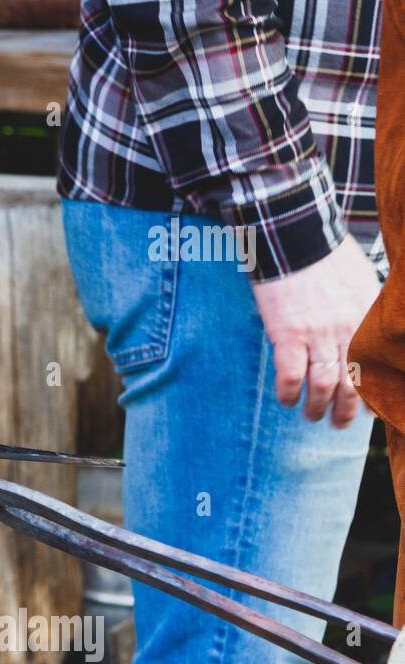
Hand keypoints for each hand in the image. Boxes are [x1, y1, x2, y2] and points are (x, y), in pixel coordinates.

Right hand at [251, 235, 379, 427]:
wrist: (296, 239)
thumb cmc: (326, 258)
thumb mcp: (362, 283)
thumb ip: (365, 312)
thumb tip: (365, 337)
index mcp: (367, 319)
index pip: (375, 368)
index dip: (373, 396)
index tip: (370, 412)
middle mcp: (347, 330)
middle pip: (351, 383)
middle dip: (345, 410)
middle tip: (338, 424)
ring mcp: (317, 334)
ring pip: (322, 384)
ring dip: (317, 407)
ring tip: (312, 416)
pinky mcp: (288, 333)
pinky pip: (290, 374)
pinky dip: (289, 392)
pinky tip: (287, 400)